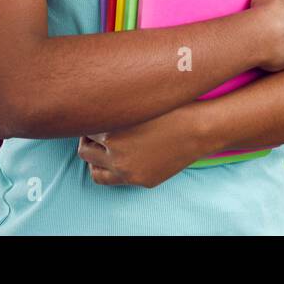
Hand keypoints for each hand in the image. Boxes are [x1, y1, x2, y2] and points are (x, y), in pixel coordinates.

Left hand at [78, 103, 211, 187]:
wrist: (199, 129)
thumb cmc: (170, 108)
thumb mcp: (137, 102)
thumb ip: (112, 108)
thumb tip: (89, 104)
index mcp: (112, 131)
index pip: (84, 128)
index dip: (88, 119)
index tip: (94, 115)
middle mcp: (116, 155)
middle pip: (84, 151)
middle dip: (88, 140)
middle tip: (97, 130)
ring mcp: (128, 172)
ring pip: (94, 171)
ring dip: (95, 159)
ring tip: (104, 147)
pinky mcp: (141, 181)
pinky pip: (115, 179)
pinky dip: (114, 168)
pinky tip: (122, 156)